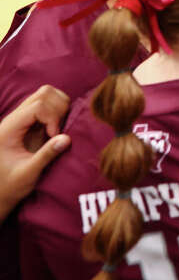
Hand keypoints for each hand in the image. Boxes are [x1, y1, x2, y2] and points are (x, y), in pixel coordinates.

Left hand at [0, 85, 70, 216]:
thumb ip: (46, 156)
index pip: (38, 105)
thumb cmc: (10, 186)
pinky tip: (55, 130)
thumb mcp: (28, 174)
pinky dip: (58, 111)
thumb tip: (66, 138)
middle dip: (58, 109)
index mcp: (9, 129)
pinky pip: (47, 104)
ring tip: (57, 129)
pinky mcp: (29, 122)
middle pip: (44, 93)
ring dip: (59, 107)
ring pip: (47, 94)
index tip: (54, 137)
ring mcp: (21, 119)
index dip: (52, 117)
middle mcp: (14, 119)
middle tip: (58, 130)